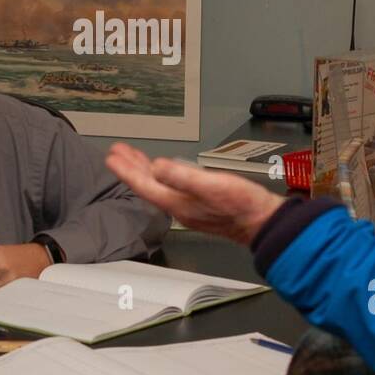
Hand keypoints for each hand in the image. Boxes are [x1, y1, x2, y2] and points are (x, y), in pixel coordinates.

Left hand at [105, 142, 284, 245]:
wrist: (262, 222)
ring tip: (132, 158)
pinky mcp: (199, 204)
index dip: (126, 170)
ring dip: (144, 170)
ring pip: (158, 185)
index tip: (112, 157)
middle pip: (147, 185)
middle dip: (131, 168)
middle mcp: (179, 205)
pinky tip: (164, 171)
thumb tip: (157, 167)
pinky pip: (170, 187)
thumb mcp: (210, 185)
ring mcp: (188, 206)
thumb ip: (182, 176)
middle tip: (117, 153)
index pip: (144, 184)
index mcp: (177, 202)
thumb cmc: (241, 205)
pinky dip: (161, 175)